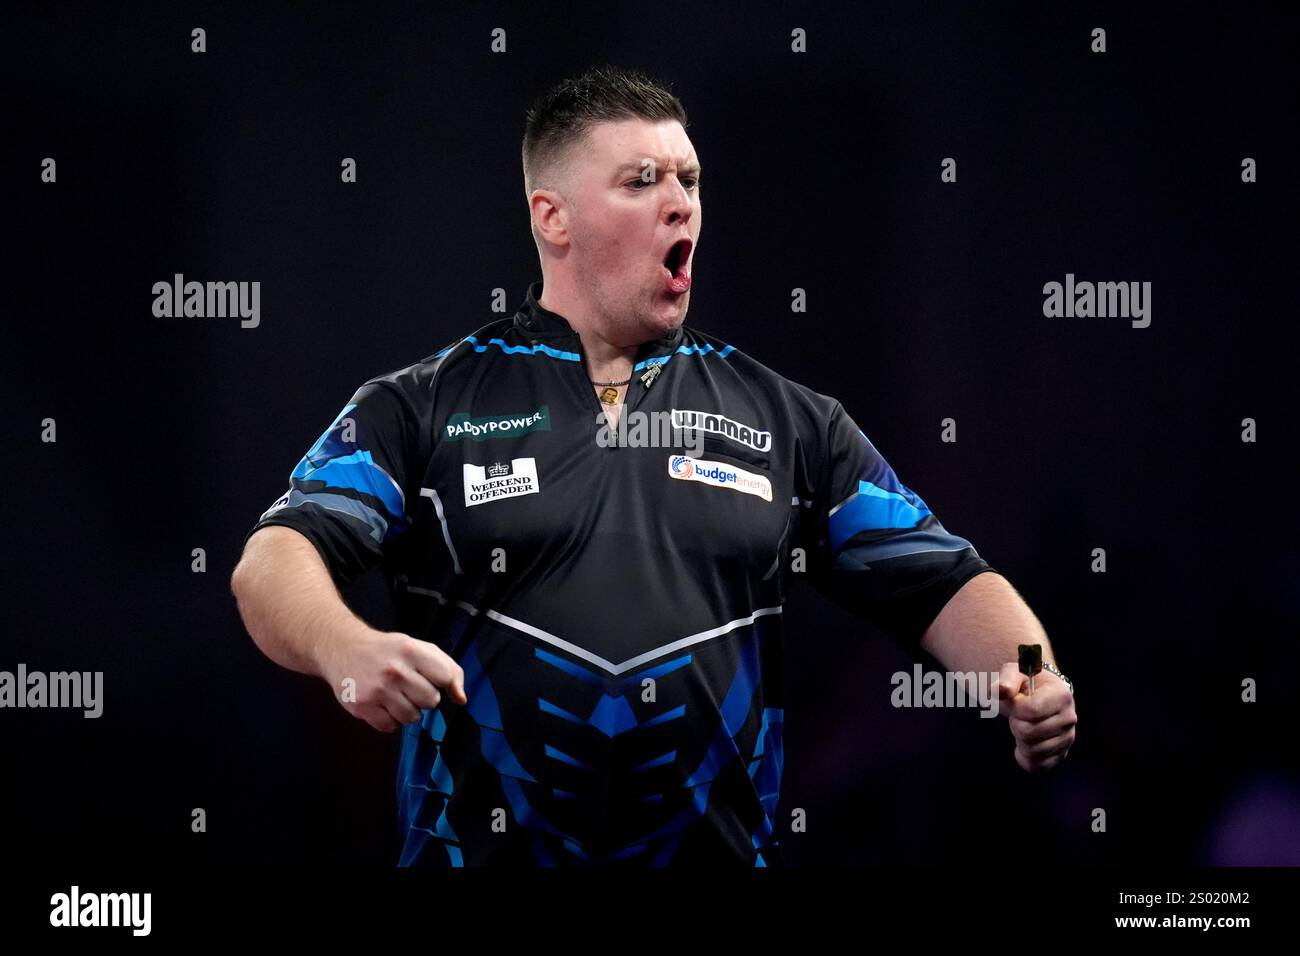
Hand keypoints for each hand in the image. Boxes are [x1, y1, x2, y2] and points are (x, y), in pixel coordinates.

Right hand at [319, 627, 467, 732]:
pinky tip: (384, 704)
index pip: (446, 677)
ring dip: (408, 710)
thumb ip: (447, 668)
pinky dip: (391, 720)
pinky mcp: (362, 706)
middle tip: (410, 686)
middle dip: (425, 697)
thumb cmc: (387, 650)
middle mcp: (394, 671)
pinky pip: (391, 727)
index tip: (434, 681)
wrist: (344, 649)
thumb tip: (461, 698)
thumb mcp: (418, 647)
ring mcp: (377, 690)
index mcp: (411, 651)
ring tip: (396, 695)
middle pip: (431, 701)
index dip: (444, 683)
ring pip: (412, 717)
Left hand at [997, 661, 1075, 772]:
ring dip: (1019, 740)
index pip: (1031, 711)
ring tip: (1023, 726)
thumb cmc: (1025, 683)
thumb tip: (1001, 691)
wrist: (1039, 694)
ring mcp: (1067, 738)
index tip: (1015, 702)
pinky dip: (1024, 758)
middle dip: (1015, 724)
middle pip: (1029, 733)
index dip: (1015, 709)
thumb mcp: (1014, 673)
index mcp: (1061, 695)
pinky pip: (1038, 766)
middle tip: (1018, 716)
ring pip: (1032, 751)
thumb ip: (1006, 680)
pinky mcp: (1061, 754)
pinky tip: (1023, 745)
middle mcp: (1069, 718)